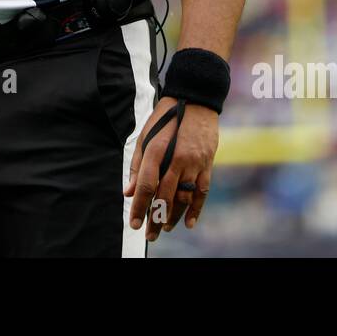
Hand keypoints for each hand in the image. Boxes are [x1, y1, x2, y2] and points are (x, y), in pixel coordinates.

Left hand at [124, 97, 217, 242]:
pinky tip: (188, 223)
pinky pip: (202, 192)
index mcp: (157, 150)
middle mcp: (176, 159)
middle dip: (155, 219)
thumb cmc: (165, 119)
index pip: (146, 186)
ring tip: (165, 227)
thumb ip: (138, 166)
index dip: (139, 207)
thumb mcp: (146, 136)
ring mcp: (194, 163)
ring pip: (184, 197)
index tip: (134, 223)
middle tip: (149, 235)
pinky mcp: (207, 164)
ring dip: (173, 216)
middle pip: (165, 196)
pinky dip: (196, 209)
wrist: (195, 100)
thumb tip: (129, 192)